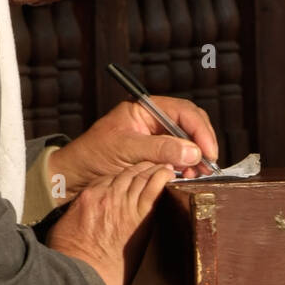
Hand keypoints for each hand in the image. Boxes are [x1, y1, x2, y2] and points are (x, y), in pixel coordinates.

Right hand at [46, 162, 173, 284]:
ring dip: (153, 170)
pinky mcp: (138, 217)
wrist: (83, 272)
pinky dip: (162, 178)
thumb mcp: (64, 228)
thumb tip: (77, 218)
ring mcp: (122, 204)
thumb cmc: (70, 256)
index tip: (129, 178)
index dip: (122, 177)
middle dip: (140, 169)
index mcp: (87, 197)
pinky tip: (169, 173)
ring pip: (140, 177)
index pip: (108, 178)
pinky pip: (152, 190)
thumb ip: (74, 216)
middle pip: (126, 174)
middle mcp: (105, 195)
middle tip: (151, 167)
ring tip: (164, 166)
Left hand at [47, 97, 217, 195]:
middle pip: (190, 124)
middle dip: (202, 143)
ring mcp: (155, 137)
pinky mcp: (155, 155)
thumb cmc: (92, 155)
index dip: (199, 130)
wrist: (75, 175)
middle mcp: (153, 119)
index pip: (182, 111)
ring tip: (198, 173)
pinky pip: (178, 156)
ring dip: (196, 157)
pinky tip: (188, 176)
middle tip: (209, 165)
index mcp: (144, 108)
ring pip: (187, 142)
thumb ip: (159, 149)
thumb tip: (193, 151)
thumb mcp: (125, 149)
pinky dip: (187, 166)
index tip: (207, 151)